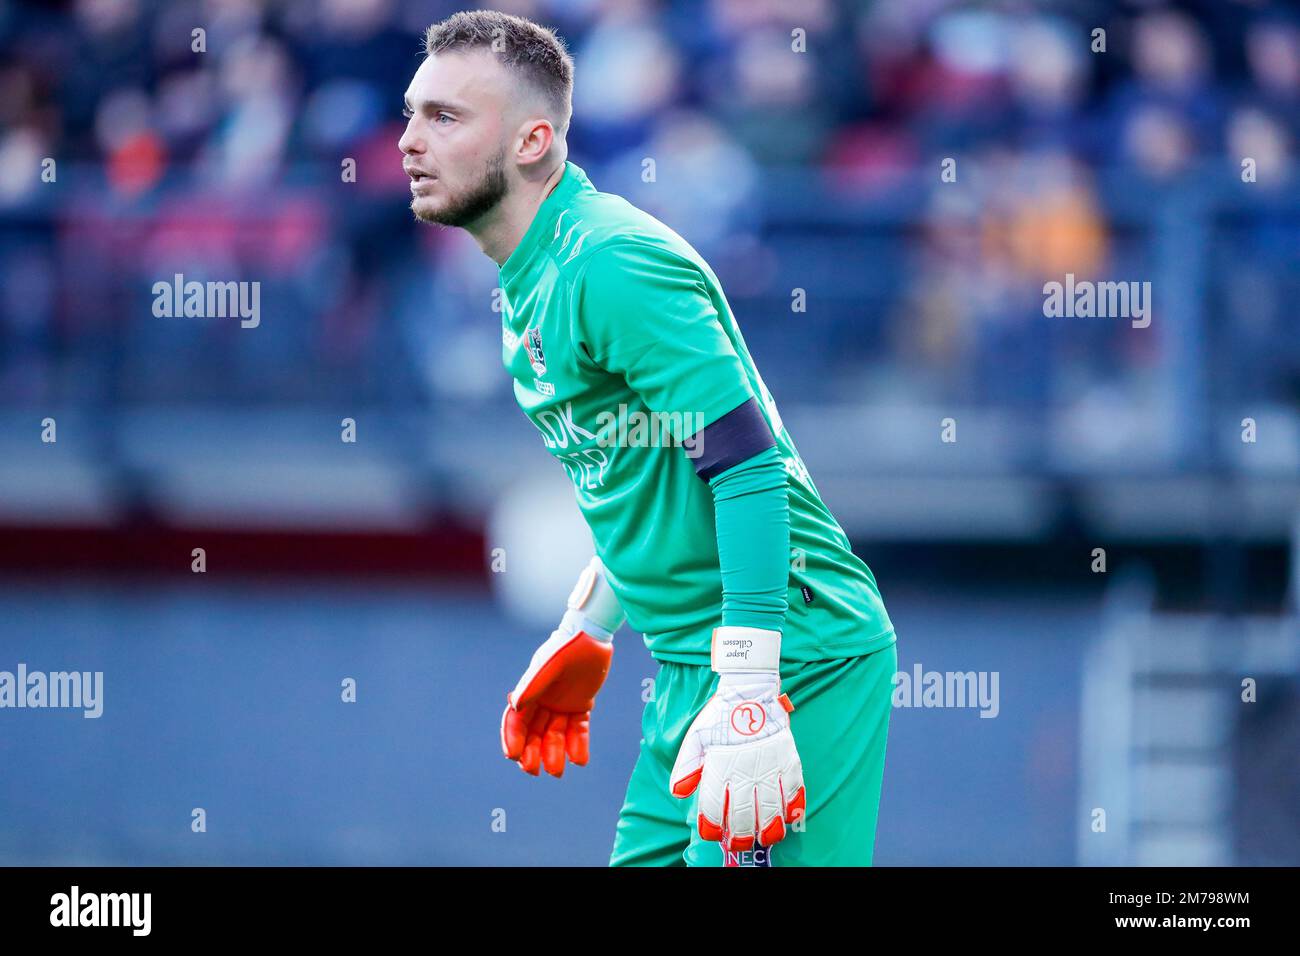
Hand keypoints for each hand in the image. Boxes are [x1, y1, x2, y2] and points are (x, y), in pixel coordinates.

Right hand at [500, 556, 622, 776]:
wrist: (594, 635)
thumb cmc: (568, 647)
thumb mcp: (550, 665)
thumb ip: (534, 684)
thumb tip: (514, 706)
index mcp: (530, 691)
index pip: (516, 720)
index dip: (513, 738)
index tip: (513, 756)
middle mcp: (543, 700)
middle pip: (533, 733)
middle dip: (531, 752)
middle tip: (533, 771)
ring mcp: (562, 704)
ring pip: (555, 734)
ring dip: (554, 753)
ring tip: (558, 772)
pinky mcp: (581, 705)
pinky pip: (578, 729)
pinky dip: (578, 745)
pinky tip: (580, 761)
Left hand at [668, 628, 805, 850]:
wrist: (749, 690)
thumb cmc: (720, 716)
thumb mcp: (696, 737)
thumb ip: (686, 765)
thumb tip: (678, 791)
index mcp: (720, 764)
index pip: (715, 803)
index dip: (712, 823)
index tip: (712, 833)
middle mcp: (745, 769)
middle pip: (744, 811)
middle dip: (740, 833)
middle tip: (738, 844)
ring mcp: (769, 765)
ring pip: (772, 805)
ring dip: (769, 826)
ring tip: (767, 837)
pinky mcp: (788, 759)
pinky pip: (794, 787)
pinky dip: (793, 804)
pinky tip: (790, 816)